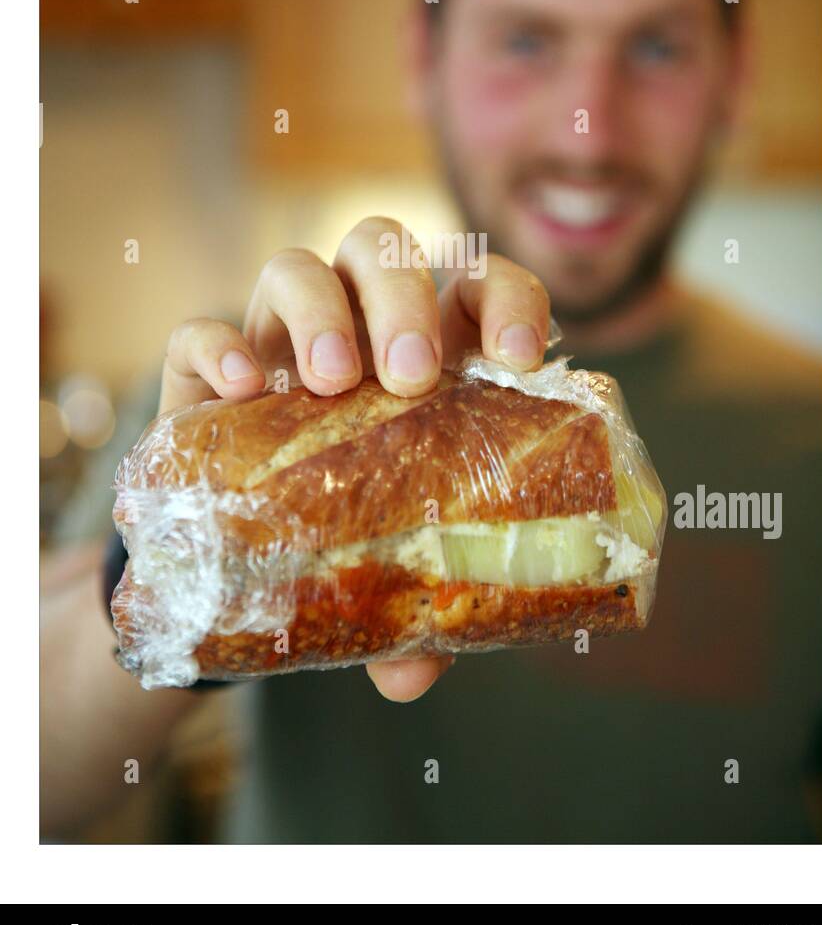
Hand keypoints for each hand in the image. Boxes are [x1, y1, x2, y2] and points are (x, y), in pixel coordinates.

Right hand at [159, 216, 550, 701]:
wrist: (249, 543)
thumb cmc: (351, 529)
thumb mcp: (396, 566)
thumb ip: (419, 607)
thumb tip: (415, 676)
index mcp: (431, 350)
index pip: (478, 283)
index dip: (508, 299)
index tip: (519, 356)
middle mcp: (355, 324)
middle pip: (382, 248)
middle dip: (405, 296)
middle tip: (413, 377)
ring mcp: (275, 337)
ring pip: (295, 265)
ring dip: (320, 312)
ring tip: (334, 384)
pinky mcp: (202, 369)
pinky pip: (199, 329)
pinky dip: (217, 345)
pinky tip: (239, 388)